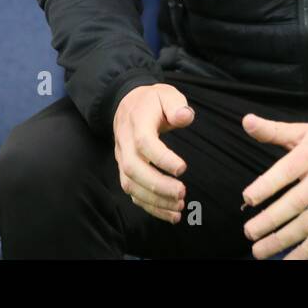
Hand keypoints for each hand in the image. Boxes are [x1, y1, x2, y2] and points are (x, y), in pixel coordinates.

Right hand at [112, 83, 193, 223]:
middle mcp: (125, 143)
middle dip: (157, 185)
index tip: (182, 169)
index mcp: (136, 122)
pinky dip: (150, 207)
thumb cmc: (153, 101)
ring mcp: (122, 159)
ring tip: (179, 207)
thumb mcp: (166, 93)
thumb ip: (176, 105)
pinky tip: (171, 213)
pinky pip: (133, 193)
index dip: (161, 158)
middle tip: (182, 192)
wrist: (128, 105)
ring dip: (154, 200)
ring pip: (130, 185)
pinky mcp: (125, 171)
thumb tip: (185, 117)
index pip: (144, 143)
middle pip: (134, 169)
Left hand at [239, 115, 307, 259]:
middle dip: (270, 221)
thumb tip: (246, 121)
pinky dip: (307, 251)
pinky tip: (289, 261)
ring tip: (259, 252)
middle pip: (296, 203)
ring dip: (283, 240)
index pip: (286, 172)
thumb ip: (273, 130)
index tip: (247, 198)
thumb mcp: (304, 130)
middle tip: (249, 232)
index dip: (266, 186)